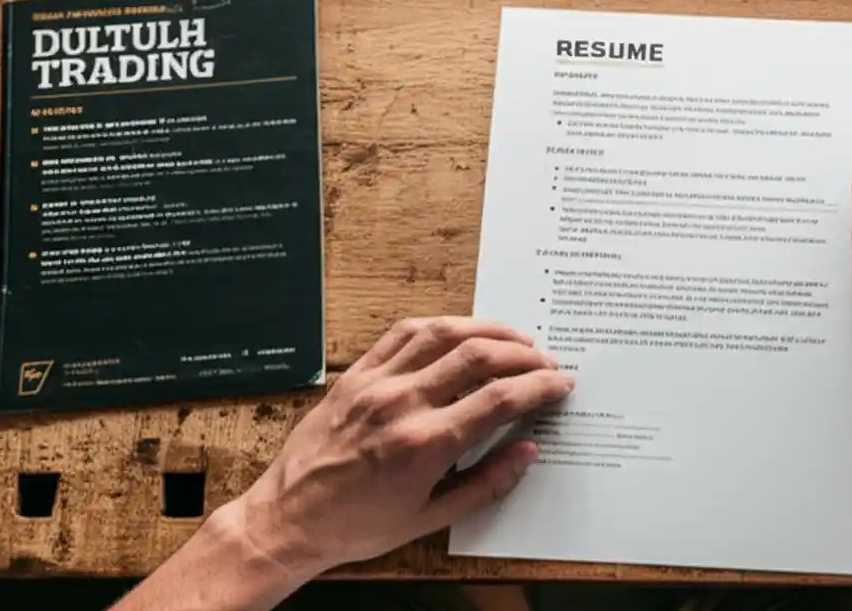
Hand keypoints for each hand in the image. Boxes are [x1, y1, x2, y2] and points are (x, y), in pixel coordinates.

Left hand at [227, 317, 572, 577]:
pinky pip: (402, 333)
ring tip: (515, 337)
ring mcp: (376, 384)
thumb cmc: (357, 526)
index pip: (500, 399)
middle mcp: (402, 404)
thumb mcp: (431, 519)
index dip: (540, 385)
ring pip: (443, 334)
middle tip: (546, 360)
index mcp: (426, 444)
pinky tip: (460, 330)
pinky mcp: (355, 375)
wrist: (290, 518)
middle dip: (524, 353)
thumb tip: (528, 451)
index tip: (561, 382)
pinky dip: (439, 325)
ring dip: (487, 329)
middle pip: (479, 356)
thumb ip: (487, 483)